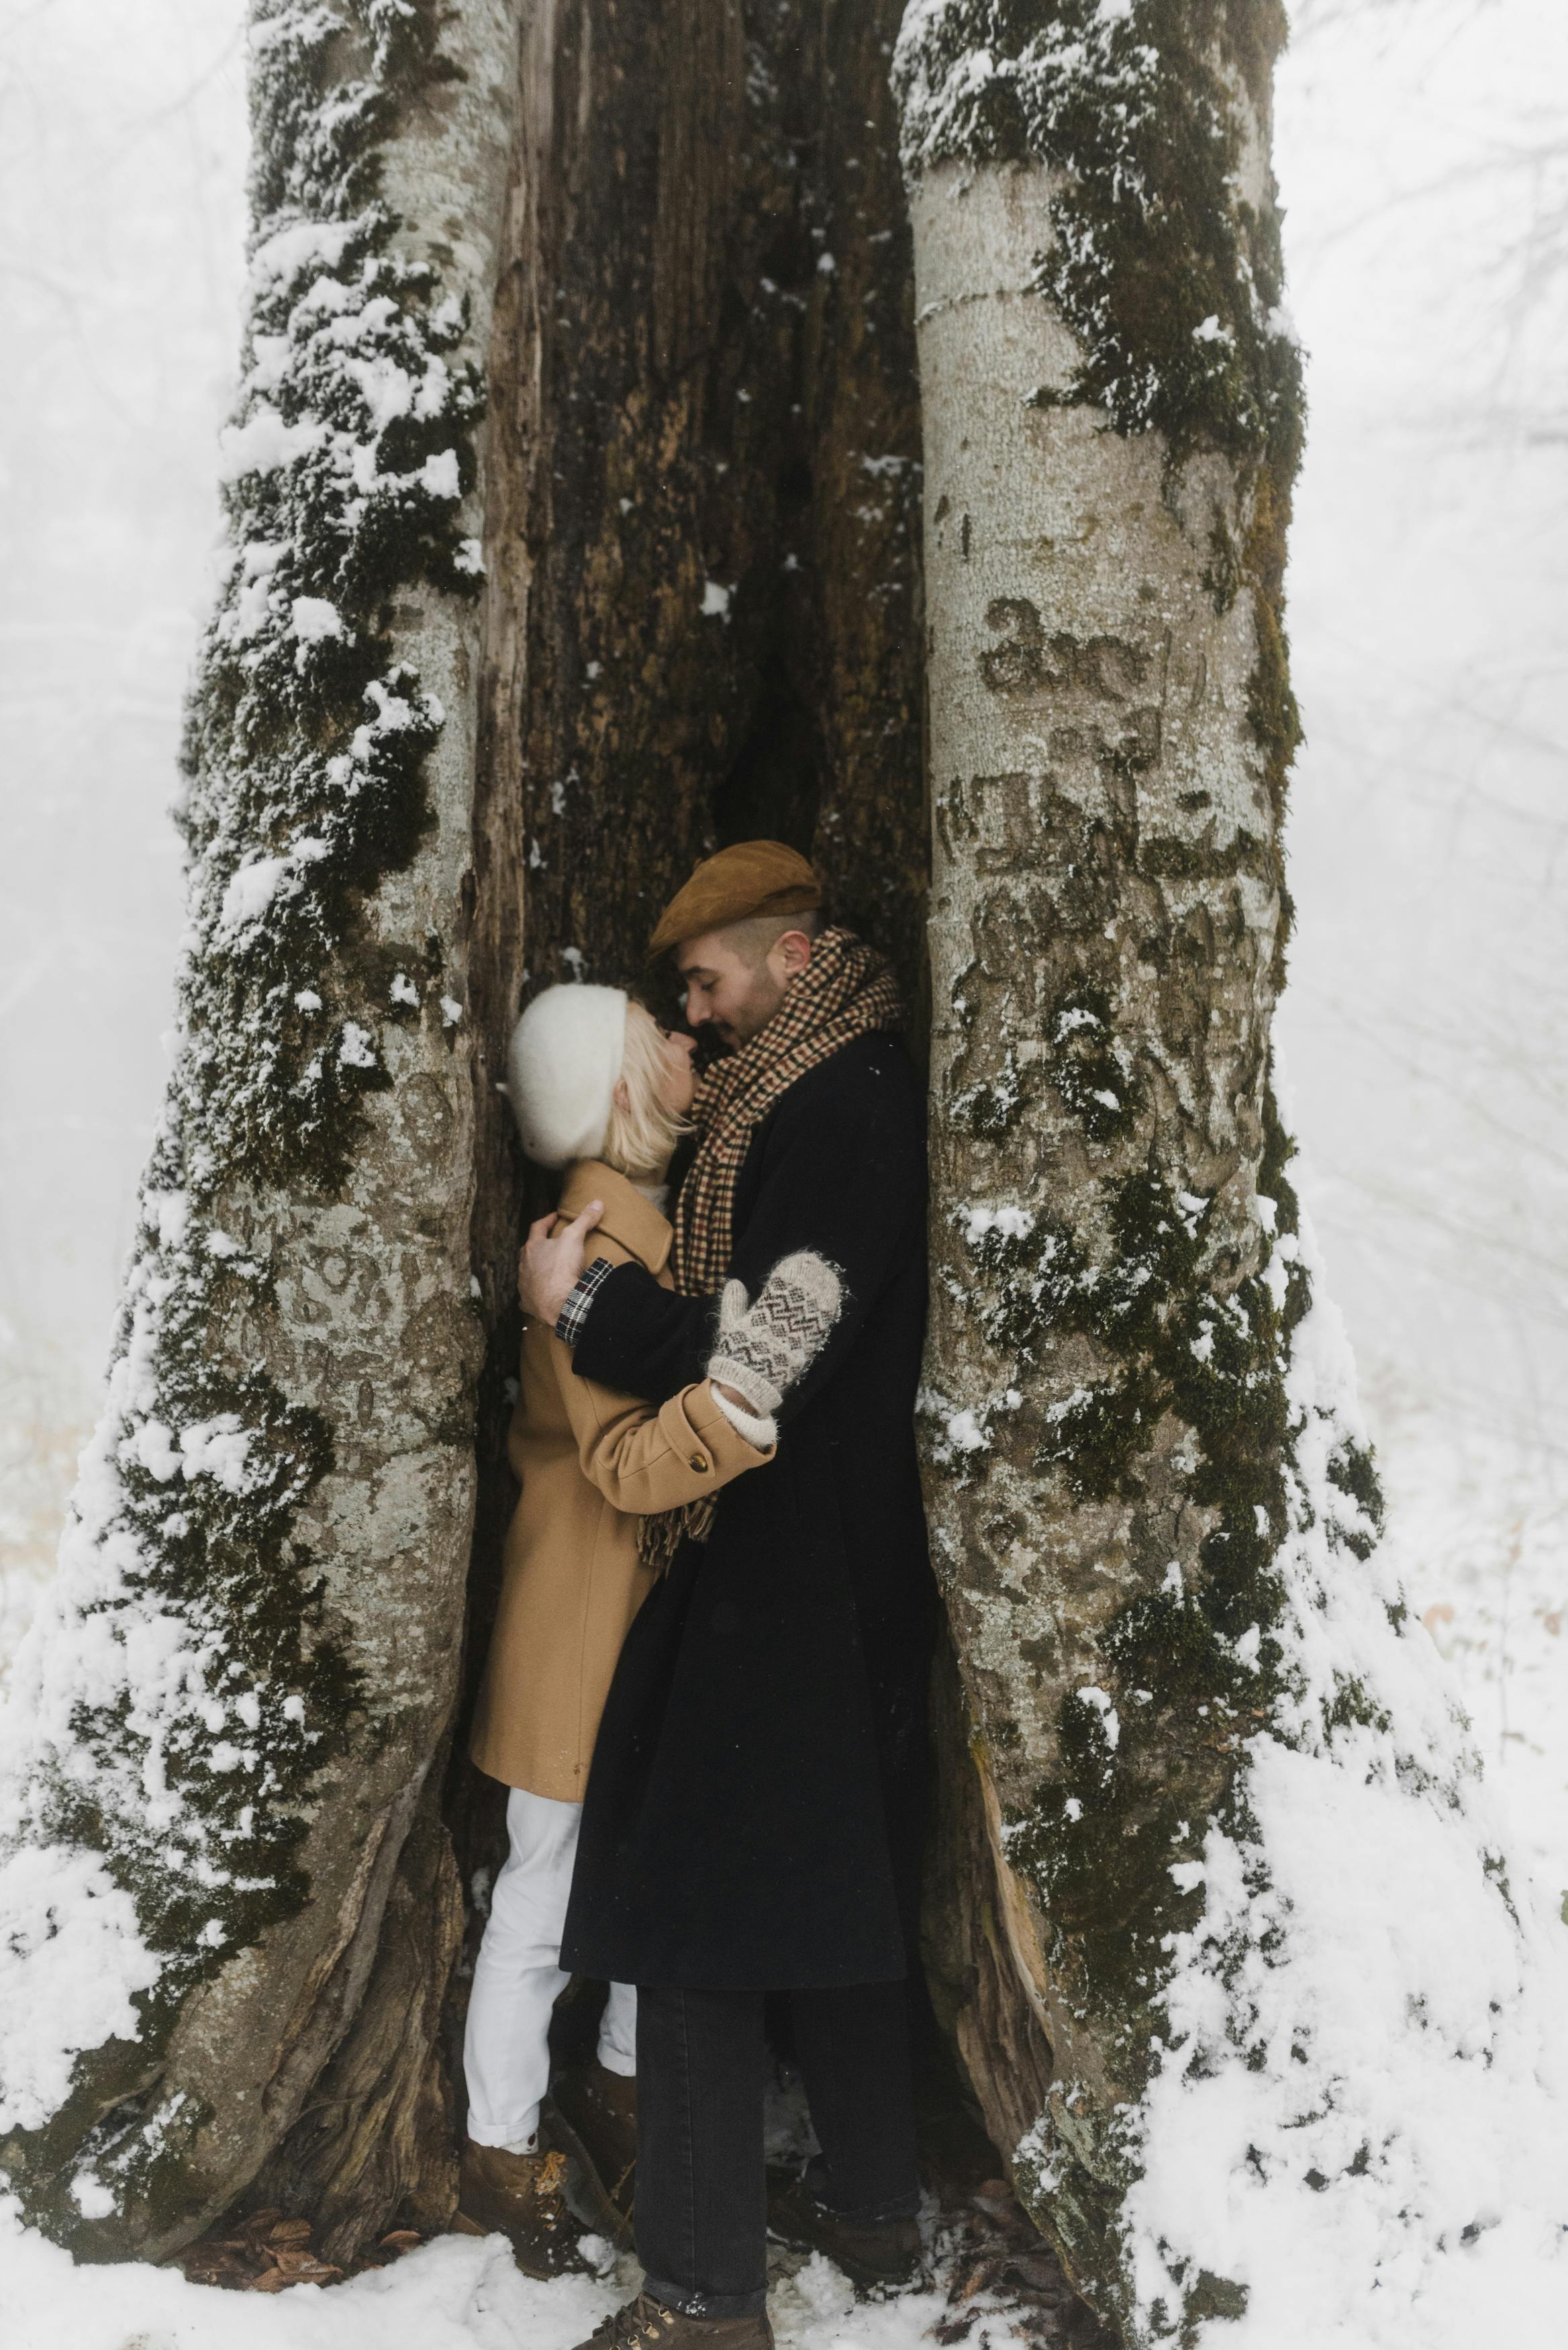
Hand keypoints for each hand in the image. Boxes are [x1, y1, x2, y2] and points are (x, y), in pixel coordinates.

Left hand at [517, 1200, 602, 1326]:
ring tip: (548, 1268)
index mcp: (532, 1247)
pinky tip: (539, 1294)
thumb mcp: (574, 1238)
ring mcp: (524, 1284)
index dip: (547, 1220)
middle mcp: (524, 1265)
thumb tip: (596, 1203)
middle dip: (539, 1246)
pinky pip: (527, 1297)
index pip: (537, 1227)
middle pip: (528, 1250)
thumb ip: (584, 1220)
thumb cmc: (562, 1268)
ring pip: (527, 1273)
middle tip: (550, 1243)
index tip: (555, 1217)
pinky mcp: (528, 1302)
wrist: (560, 1303)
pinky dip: (533, 1294)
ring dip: (535, 1269)